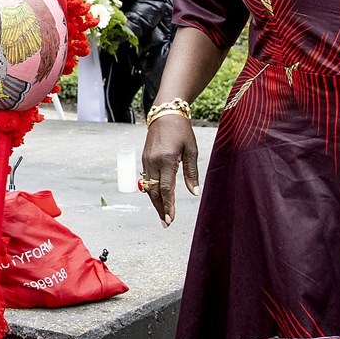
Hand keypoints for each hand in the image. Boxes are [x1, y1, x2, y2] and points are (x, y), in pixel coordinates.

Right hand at [139, 111, 197, 225]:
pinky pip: (147, 179)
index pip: (167, 188)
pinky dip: (152, 191)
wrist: (165, 114)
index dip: (168, 205)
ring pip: (149, 187)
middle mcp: (153, 161)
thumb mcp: (192, 150)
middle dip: (160, 209)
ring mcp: (146, 160)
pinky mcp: (144, 159)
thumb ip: (191, 173)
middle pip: (155, 192)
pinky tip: (158, 199)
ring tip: (162, 215)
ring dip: (155, 202)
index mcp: (167, 159)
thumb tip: (195, 193)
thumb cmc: (182, 131)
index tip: (170, 219)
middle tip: (166, 223)